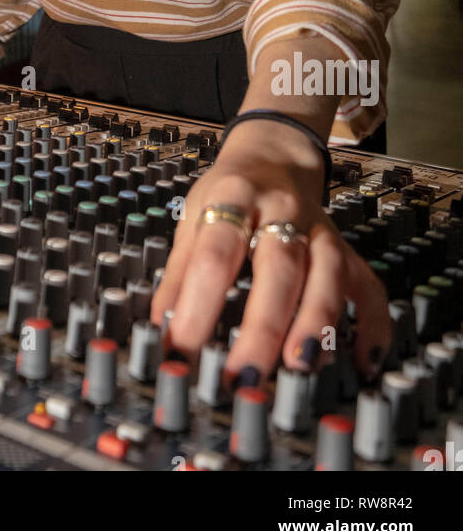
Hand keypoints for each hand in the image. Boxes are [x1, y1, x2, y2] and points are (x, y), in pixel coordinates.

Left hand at [149, 120, 390, 388]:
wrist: (274, 156)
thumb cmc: (228, 194)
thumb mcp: (193, 216)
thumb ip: (178, 273)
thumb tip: (159, 328)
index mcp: (234, 197)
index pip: (215, 254)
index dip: (197, 304)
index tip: (182, 350)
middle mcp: (282, 209)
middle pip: (278, 266)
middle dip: (263, 325)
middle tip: (244, 374)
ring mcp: (320, 229)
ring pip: (327, 273)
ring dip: (316, 323)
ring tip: (298, 367)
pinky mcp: (346, 249)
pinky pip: (368, 286)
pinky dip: (371, 325)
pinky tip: (360, 361)